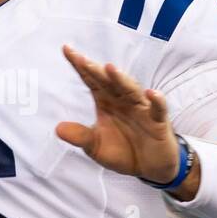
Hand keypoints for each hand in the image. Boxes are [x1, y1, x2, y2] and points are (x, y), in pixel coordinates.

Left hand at [55, 45, 182, 184]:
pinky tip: (150, 93)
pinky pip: (158, 109)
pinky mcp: (158, 121)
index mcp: (105, 102)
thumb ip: (80, 137)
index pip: (91, 80)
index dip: (80, 66)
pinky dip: (156, 101)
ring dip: (121, 79)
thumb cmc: (122, 151)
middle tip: (83, 60)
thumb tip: (58, 129)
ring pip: (131, 90)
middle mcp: (123, 100)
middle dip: (96, 71)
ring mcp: (141, 109)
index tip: (66, 49)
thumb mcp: (96, 147)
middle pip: (108, 82)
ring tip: (110, 69)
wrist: (149, 168)